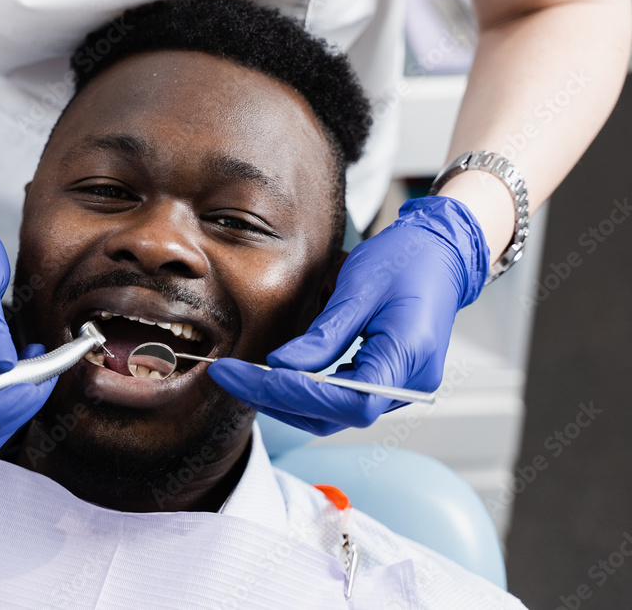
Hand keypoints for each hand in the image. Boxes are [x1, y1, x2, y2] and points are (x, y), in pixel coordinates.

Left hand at [208, 196, 488, 435]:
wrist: (439, 253)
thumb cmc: (406, 261)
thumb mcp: (359, 289)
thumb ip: (323, 335)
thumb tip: (280, 367)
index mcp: (409, 358)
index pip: (348, 402)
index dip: (295, 395)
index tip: (249, 375)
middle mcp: (407, 385)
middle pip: (334, 415)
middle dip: (275, 399)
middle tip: (228, 375)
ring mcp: (398, 388)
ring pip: (333, 415)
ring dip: (284, 401)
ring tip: (241, 378)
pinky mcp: (384, 382)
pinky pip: (339, 402)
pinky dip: (302, 394)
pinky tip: (271, 377)